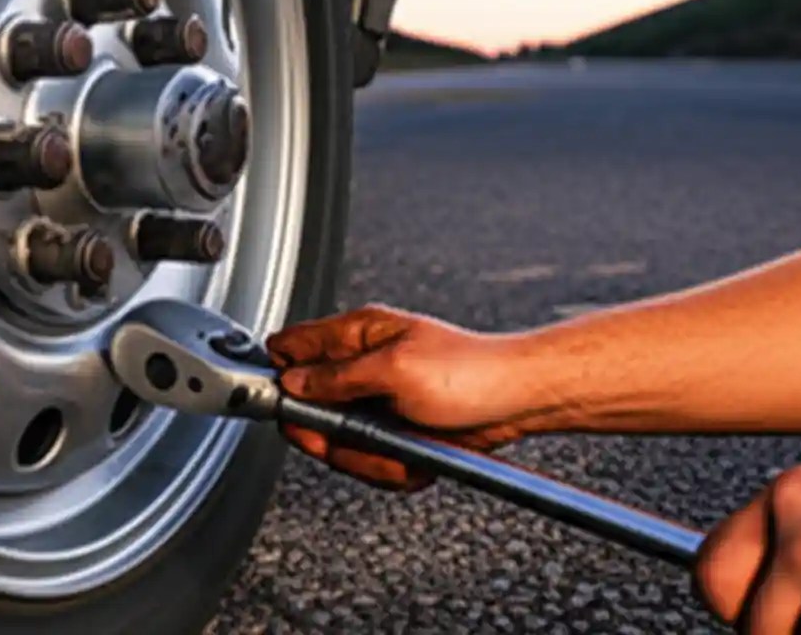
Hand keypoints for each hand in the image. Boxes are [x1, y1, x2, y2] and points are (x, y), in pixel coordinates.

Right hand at [266, 304, 535, 490]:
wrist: (518, 402)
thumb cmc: (470, 373)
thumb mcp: (396, 370)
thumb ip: (338, 376)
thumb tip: (293, 381)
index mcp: (358, 334)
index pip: (292, 347)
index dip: (282, 379)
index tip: (291, 410)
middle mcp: (362, 366)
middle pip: (310, 408)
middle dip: (332, 437)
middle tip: (357, 441)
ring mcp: (376, 401)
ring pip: (341, 442)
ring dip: (369, 457)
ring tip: (402, 451)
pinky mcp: (393, 431)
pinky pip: (372, 459)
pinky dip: (393, 466)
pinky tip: (416, 458)